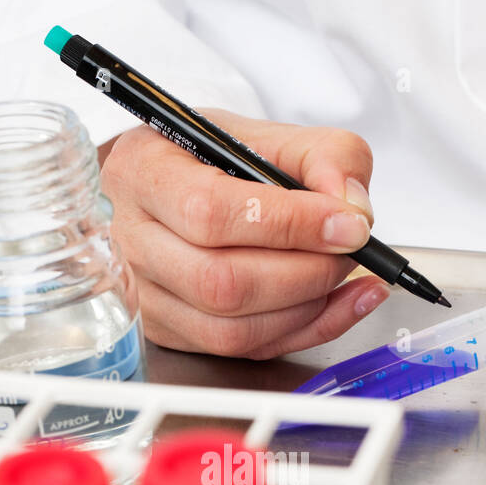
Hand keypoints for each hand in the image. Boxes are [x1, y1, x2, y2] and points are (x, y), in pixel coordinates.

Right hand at [99, 110, 388, 357]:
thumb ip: (321, 155)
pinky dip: (303, 332)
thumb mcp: (264, 134)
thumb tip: (352, 207)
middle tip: (349, 250)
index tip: (348, 225)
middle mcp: (133, 241)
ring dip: (307, 308)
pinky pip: (242, 351)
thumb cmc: (205, 161)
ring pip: (231, 329)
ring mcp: (145, 297)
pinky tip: (338, 305)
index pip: (212, 213)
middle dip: (305, 272)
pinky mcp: (170, 334)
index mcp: (143, 173)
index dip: (289, 225)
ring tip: (346, 275)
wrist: (163, 190)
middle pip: (221, 282)